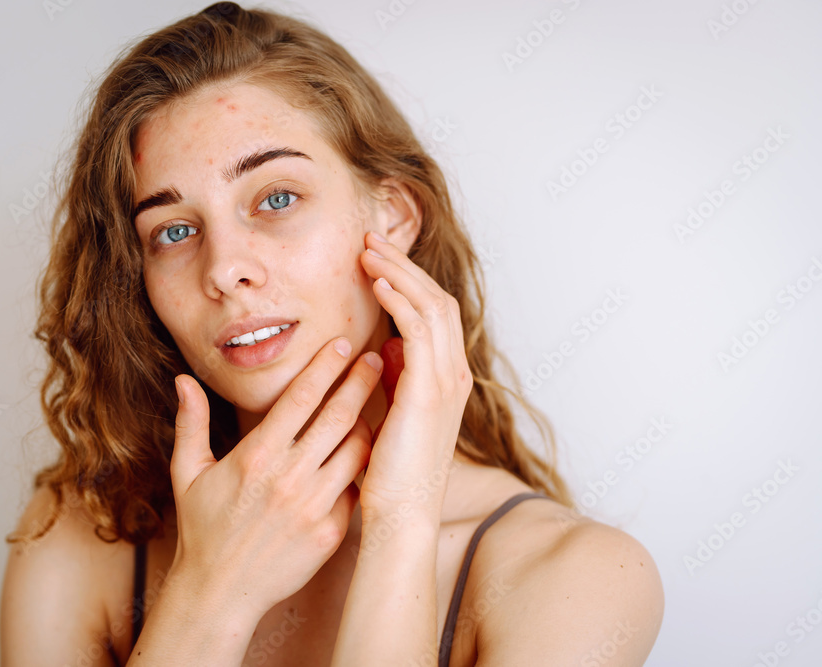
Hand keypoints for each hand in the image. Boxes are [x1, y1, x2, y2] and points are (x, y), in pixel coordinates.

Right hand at [168, 337, 382, 620]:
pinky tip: (365, 453)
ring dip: (368, 423)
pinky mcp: (331, 533)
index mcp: (257, 456)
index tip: (342, 344)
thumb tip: (184, 380)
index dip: (326, 365)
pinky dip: (362, 468)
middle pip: (340, 415)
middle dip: (362, 381)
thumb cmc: (203, 530)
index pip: (302, 396)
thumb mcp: (188, 473)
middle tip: (376, 359)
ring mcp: (314, 506)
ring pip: (357, 450)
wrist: (219, 593)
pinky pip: (357, 488)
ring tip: (373, 405)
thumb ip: (191, 423)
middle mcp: (290, 477)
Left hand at [358, 231, 473, 522]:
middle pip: (437, 299)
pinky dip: (400, 300)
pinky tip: (376, 283)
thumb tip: (386, 348)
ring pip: (431, 305)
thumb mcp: (394, 414)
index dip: (408, 281)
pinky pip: (420, 328)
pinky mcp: (429, 390)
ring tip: (367, 251)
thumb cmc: (390, 472)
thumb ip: (396, 379)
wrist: (400, 516)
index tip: (375, 261)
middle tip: (370, 241)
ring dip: (399, 272)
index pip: (435, 313)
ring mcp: (446, 381)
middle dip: (404, 265)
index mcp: (446, 380)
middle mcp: (454, 375)